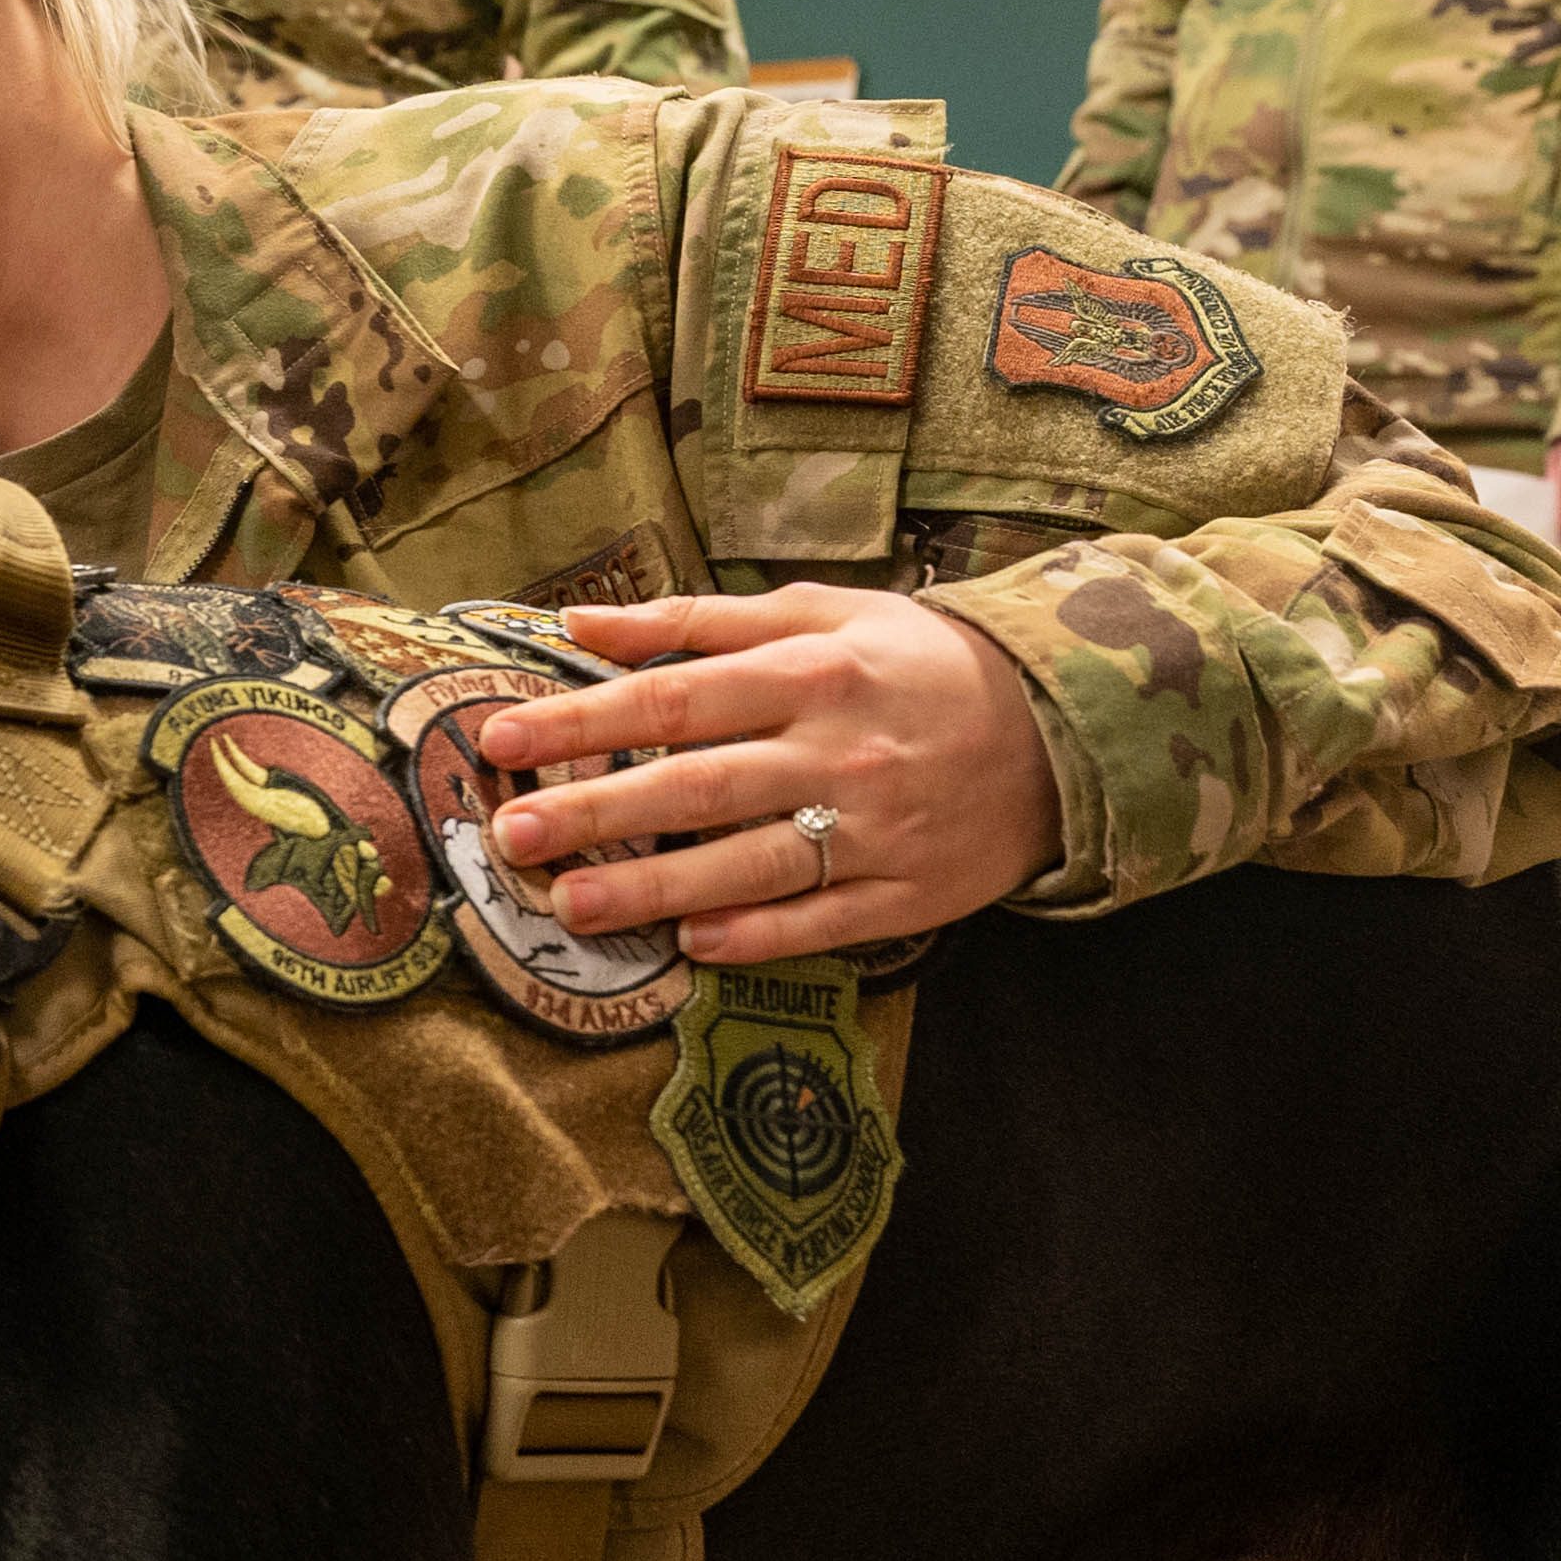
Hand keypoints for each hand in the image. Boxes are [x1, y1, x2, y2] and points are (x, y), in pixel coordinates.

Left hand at [469, 587, 1063, 963]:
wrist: (1060, 724)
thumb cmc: (915, 661)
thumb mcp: (819, 613)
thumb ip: (697, 621)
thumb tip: (579, 622)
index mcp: (809, 673)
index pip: (672, 699)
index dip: (581, 722)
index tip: (501, 741)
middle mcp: (837, 751)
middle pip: (698, 787)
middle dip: (598, 814)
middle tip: (513, 837)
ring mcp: (877, 828)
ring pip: (750, 866)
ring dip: (657, 891)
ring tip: (573, 907)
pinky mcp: (911, 892)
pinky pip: (823, 921)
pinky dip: (758, 935)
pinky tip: (691, 947)